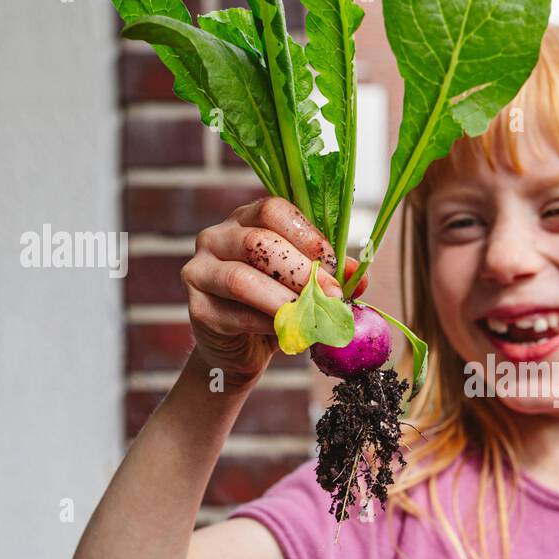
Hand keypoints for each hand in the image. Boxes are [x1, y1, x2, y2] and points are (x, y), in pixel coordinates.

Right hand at [179, 196, 368, 387]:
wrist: (242, 349)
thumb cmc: (276, 306)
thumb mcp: (307, 285)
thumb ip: (331, 275)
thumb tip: (360, 276)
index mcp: (246, 219)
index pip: (273, 209)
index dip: (306, 234)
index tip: (333, 263)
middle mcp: (216, 237)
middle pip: (258, 243)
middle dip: (302, 271)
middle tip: (333, 296)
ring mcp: (200, 270)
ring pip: (241, 279)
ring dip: (285, 300)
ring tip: (314, 317)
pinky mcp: (197, 308)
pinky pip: (234, 315)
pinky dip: (267, 324)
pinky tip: (291, 332)